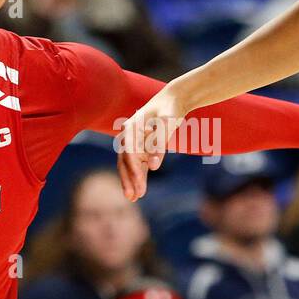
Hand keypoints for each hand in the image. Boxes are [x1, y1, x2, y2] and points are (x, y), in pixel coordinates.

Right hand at [116, 86, 188, 200]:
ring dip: (131, 180)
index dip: (133, 168)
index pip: (129, 152)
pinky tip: (140, 191)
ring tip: (134, 198)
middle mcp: (130, 135)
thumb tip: (153, 167)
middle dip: (128, 178)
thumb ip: (160, 144)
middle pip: (125, 160)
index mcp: (132, 127)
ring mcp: (135, 141)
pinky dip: (139, 176)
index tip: (138, 182)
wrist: (173, 99)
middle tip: (132, 197)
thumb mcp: (168, 123)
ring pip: (129, 164)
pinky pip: (139, 164)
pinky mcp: (142, 146)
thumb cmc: (170, 109)